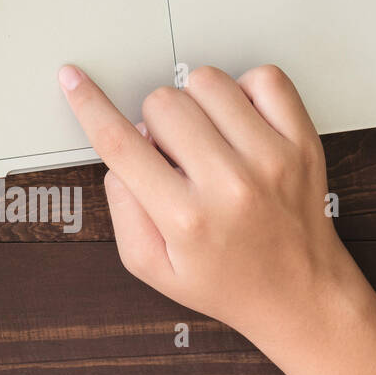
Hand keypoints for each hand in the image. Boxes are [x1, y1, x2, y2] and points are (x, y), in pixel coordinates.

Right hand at [59, 62, 375, 374]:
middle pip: (162, 102)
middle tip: (173, 155)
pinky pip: (265, 79)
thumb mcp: (149, 264)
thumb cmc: (224, 280)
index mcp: (185, 218)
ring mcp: (272, 159)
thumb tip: (120, 149)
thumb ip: (121, 206)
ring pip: (207, 82)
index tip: (72, 79)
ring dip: (196, 103)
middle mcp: (230, 184)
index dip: (88, 104)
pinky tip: (240, 122)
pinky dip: (246, 91)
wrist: (302, 296)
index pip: (119, 142)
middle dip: (155, 122)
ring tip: (208, 138)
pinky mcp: (303, 143)